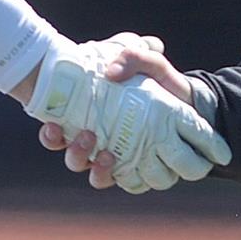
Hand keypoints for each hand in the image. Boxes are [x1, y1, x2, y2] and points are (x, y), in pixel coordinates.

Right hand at [37, 42, 202, 189]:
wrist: (190, 101)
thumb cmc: (157, 80)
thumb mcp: (146, 61)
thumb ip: (132, 56)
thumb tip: (112, 72)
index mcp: (89, 117)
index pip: (58, 132)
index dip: (50, 135)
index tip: (53, 125)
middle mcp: (99, 142)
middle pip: (73, 159)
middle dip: (75, 153)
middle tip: (88, 135)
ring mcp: (118, 158)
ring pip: (96, 176)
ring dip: (97, 169)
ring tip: (108, 154)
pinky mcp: (139, 170)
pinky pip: (126, 183)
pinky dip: (125, 178)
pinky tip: (127, 168)